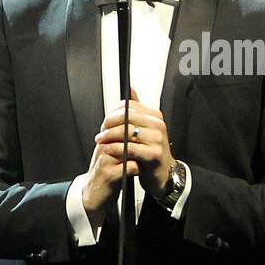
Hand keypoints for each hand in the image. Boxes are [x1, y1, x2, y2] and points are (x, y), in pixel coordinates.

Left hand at [93, 85, 174, 199]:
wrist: (164, 174)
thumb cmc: (151, 152)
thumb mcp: (145, 129)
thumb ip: (137, 110)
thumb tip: (130, 90)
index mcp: (155, 116)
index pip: (130, 107)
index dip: (113, 114)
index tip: (105, 123)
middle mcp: (158, 126)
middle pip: (128, 117)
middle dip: (110, 124)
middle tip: (101, 132)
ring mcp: (157, 140)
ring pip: (127, 132)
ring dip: (110, 136)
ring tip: (101, 141)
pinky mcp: (154, 154)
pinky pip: (130, 148)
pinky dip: (116, 148)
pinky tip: (108, 150)